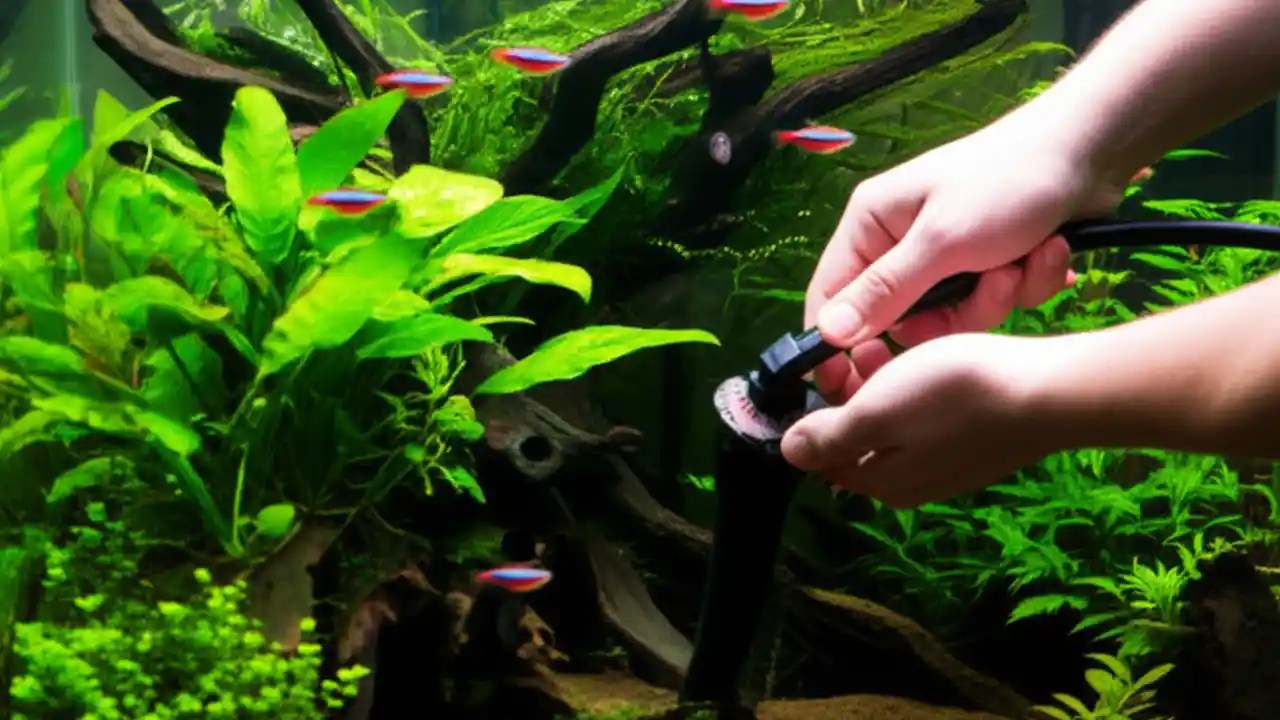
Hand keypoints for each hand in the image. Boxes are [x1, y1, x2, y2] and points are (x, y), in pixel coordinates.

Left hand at [779, 332, 1063, 507]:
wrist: (1050, 392)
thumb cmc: (954, 395)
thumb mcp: (876, 412)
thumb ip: (829, 437)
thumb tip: (788, 453)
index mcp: (881, 482)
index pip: (827, 452)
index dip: (819, 408)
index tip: (831, 366)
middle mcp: (913, 484)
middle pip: (862, 437)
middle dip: (853, 392)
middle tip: (866, 346)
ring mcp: (950, 466)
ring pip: (898, 424)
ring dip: (887, 384)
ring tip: (897, 343)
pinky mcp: (980, 445)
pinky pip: (933, 418)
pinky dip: (923, 389)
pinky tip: (937, 360)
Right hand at [807, 122, 1125, 402]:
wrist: (1092, 150)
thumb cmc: (1007, 181)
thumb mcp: (941, 242)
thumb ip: (884, 292)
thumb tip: (827, 334)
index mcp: (871, 227)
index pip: (831, 298)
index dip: (835, 346)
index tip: (849, 388)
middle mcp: (899, 244)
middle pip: (900, 320)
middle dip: (954, 313)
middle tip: (990, 286)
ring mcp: (944, 257)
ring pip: (952, 318)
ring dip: (997, 297)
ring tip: (1025, 258)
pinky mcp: (985, 266)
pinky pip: (990, 304)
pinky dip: (1024, 283)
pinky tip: (1047, 251)